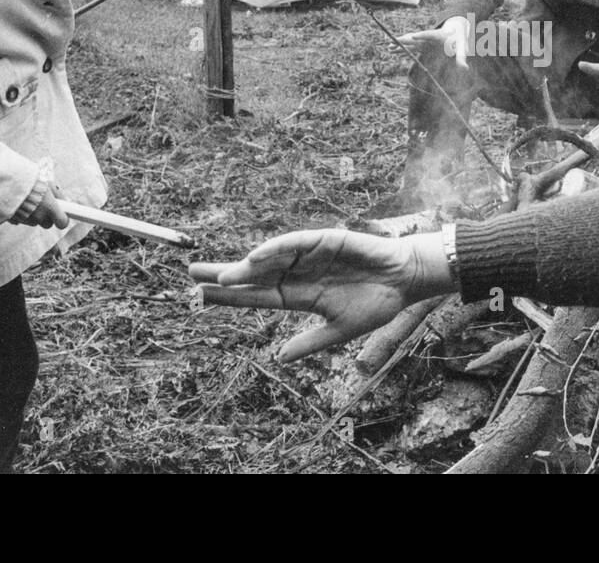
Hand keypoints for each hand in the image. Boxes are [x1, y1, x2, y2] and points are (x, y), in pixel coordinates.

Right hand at [11, 185, 68, 229]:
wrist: (7, 181)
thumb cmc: (31, 181)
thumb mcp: (48, 185)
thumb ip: (59, 195)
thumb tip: (67, 203)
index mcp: (50, 208)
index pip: (62, 223)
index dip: (62, 220)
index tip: (62, 216)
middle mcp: (38, 217)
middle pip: (47, 224)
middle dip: (46, 217)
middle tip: (43, 206)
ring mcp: (25, 220)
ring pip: (33, 222)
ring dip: (33, 215)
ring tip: (28, 201)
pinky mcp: (13, 220)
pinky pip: (21, 221)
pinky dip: (21, 215)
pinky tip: (18, 204)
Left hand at [189, 229, 453, 361]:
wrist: (407, 281)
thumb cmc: (378, 302)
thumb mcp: (341, 329)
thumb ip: (310, 342)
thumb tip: (279, 358)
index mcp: (301, 295)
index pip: (257, 296)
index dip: (230, 297)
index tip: (200, 296)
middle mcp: (300, 272)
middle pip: (254, 273)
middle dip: (224, 275)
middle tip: (191, 274)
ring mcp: (311, 255)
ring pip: (270, 259)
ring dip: (246, 266)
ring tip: (220, 277)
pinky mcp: (325, 240)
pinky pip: (295, 243)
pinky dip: (275, 249)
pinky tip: (256, 257)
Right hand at [396, 15, 471, 68]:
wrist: (455, 31)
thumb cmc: (458, 40)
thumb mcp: (461, 48)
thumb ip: (461, 58)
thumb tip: (464, 68)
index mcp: (438, 35)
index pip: (428, 35)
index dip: (421, 36)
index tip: (413, 37)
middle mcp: (428, 37)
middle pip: (415, 37)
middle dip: (405, 40)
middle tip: (394, 41)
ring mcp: (424, 41)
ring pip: (409, 42)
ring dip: (399, 44)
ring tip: (388, 47)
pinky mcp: (421, 45)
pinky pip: (409, 46)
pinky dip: (401, 48)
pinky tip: (391, 50)